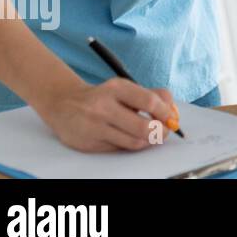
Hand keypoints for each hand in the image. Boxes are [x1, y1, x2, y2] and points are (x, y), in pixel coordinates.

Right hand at [37, 78, 178, 151]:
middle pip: (144, 127)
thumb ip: (151, 95)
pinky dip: (130, 145)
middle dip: (160, 132)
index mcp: (117, 88)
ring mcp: (95, 127)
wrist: (64, 104)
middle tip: (165, 132)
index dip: (166, 113)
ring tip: (151, 136)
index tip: (172, 118)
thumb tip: (173, 113)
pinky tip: (130, 138)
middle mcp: (104, 107)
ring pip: (134, 142)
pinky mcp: (89, 143)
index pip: (149, 101)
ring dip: (148, 141)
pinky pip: (120, 149)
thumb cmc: (103, 97)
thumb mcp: (124, 88)